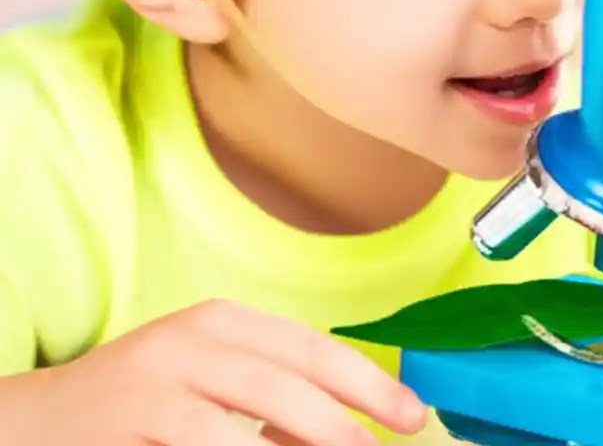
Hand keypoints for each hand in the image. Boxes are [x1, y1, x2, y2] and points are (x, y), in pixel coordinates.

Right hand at [0, 299, 428, 444]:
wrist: (39, 421)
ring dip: (309, 442)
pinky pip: (208, 442)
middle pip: (291, 378)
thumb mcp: (214, 386)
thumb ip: (278, 404)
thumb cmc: (146, 406)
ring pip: (254, 412)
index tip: (412, 415)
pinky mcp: (135, 417)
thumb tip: (352, 431)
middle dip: (348, 418)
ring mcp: (159, 378)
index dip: (368, 382)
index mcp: (225, 321)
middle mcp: (194, 338)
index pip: (313, 348)